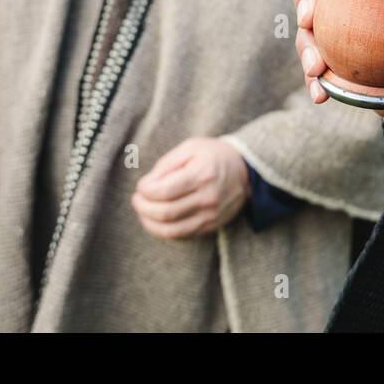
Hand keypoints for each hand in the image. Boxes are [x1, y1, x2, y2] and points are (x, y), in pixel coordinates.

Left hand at [132, 138, 250, 239]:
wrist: (246, 170)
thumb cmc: (214, 155)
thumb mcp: (191, 148)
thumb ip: (167, 164)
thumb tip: (146, 185)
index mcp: (202, 175)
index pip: (163, 191)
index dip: (145, 191)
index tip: (141, 186)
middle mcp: (208, 198)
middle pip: (165, 212)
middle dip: (143, 207)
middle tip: (137, 199)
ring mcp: (211, 215)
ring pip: (171, 230)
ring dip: (150, 224)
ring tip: (143, 212)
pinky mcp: (212, 226)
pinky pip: (182, 235)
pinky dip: (164, 231)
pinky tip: (157, 221)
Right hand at [292, 0, 383, 163]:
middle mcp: (354, 5)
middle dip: (305, 3)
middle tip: (307, 22)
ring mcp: (339, 34)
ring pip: (309, 30)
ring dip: (306, 47)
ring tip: (316, 70)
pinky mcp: (333, 63)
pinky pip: (314, 66)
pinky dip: (312, 79)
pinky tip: (319, 94)